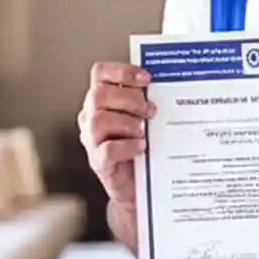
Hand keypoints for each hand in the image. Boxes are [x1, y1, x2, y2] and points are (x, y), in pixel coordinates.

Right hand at [78, 62, 153, 209]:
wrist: (137, 187)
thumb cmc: (140, 146)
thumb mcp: (143, 118)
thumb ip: (146, 100)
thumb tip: (167, 84)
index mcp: (101, 100)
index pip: (100, 73)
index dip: (122, 71)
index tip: (147, 79)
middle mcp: (91, 117)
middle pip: (98, 95)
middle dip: (129, 99)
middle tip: (150, 110)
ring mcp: (92, 141)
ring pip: (99, 121)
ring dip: (127, 122)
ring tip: (144, 130)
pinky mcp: (99, 164)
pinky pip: (106, 150)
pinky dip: (127, 146)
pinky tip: (142, 146)